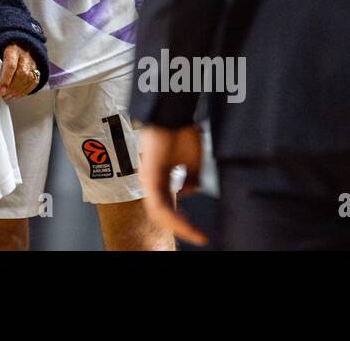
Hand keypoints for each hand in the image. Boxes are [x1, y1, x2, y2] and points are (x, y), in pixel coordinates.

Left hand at [0, 44, 41, 100]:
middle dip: (11, 88)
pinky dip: (24, 91)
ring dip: (17, 91)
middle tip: (3, 94)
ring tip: (8, 96)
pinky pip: (33, 83)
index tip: (0, 90)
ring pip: (28, 80)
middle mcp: (25, 57)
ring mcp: (33, 64)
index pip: (11, 65)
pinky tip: (16, 95)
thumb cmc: (8, 52)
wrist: (22, 47)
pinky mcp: (37, 71)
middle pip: (21, 74)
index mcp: (13, 50)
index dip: (6, 79)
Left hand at [138, 124, 205, 245]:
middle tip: (199, 236)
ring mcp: (148, 178)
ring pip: (159, 213)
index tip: (200, 232)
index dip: (183, 222)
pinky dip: (173, 217)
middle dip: (181, 228)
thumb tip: (187, 192)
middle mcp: (150, 179)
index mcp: (159, 176)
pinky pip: (159, 204)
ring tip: (195, 233)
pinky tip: (186, 223)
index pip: (167, 206)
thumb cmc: (180, 129)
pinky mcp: (150, 175)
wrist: (173, 112)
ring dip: (178, 226)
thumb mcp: (191, 161)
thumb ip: (189, 180)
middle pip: (161, 214)